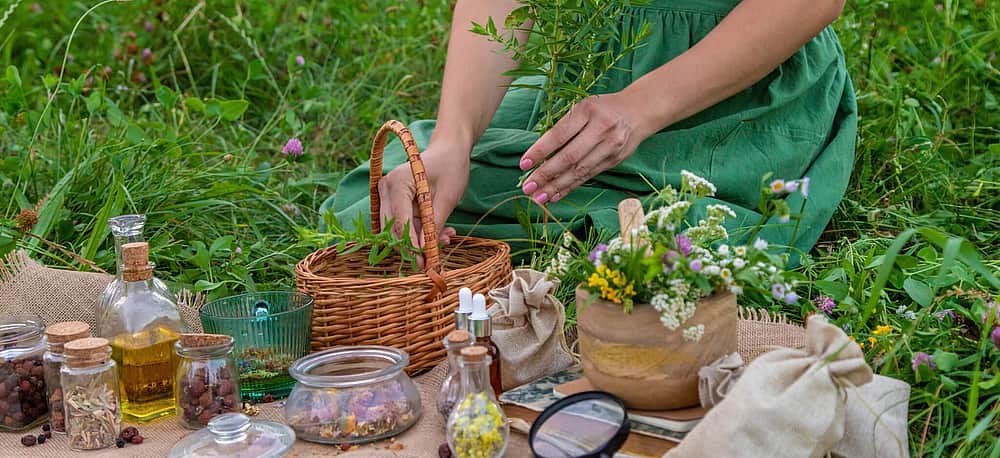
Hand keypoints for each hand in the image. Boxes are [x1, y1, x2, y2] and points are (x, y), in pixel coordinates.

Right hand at [377, 145, 466, 260]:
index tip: (424, 261)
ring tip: (446, 238)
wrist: (449, 152)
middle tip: (432, 259)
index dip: (411, 243)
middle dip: (412, 246)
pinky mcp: (393, 203)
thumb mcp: (448, 196)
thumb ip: (434, 223)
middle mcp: (386, 188)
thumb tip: (424, 250)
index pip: (399, 220)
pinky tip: (442, 232)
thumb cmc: (451, 168)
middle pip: (392, 228)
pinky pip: (403, 224)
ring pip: (397, 230)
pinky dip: (420, 232)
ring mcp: (387, 195)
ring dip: (419, 240)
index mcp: (398, 182)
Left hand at [519, 92, 652, 203]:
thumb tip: (539, 156)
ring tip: (539, 197)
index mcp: (588, 110)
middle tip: (528, 187)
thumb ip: (565, 128)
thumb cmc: (603, 108)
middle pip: (569, 157)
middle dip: (546, 174)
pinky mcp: (614, 160)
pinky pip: (589, 176)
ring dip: (557, 186)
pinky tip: (556, 195)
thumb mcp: (583, 108)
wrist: (639, 111)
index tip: (524, 164)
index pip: (559, 134)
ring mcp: (610, 146)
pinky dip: (570, 186)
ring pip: (579, 170)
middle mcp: (601, 128)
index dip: (540, 151)